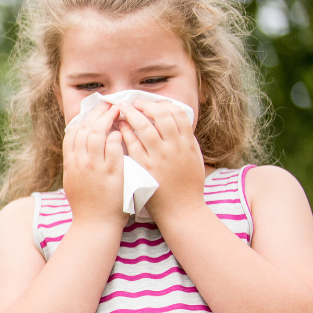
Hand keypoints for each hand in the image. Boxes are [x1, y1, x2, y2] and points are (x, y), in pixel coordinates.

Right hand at [62, 100, 125, 227]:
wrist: (95, 225)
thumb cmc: (87, 206)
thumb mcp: (74, 182)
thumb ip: (77, 163)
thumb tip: (81, 147)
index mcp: (70, 164)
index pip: (72, 133)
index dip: (83, 118)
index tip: (93, 110)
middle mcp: (79, 163)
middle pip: (84, 129)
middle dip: (97, 113)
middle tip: (109, 104)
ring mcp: (95, 168)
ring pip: (97, 134)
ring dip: (108, 120)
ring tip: (118, 111)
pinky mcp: (111, 173)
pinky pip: (113, 148)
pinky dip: (117, 136)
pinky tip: (123, 131)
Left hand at [117, 100, 206, 221]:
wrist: (181, 211)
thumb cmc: (188, 186)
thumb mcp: (194, 159)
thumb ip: (186, 140)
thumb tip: (178, 122)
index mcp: (188, 143)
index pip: (177, 114)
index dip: (162, 104)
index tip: (150, 102)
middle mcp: (175, 148)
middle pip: (161, 116)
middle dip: (145, 105)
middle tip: (132, 102)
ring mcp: (160, 158)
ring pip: (146, 128)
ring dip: (132, 115)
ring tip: (122, 109)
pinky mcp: (145, 169)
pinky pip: (133, 146)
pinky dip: (126, 133)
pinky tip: (118, 128)